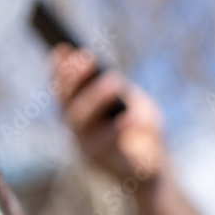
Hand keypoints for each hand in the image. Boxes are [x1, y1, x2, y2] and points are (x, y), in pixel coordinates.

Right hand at [51, 44, 166, 184]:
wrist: (155, 167)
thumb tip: (109, 79)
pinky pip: (105, 144)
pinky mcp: (102, 163)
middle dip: (73, 78)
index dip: (59, 69)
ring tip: (114, 81)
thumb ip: (121, 93)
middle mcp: (77, 129)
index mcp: (80, 111)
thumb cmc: (143, 131)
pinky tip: (132, 115)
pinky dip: (118, 128)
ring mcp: (86, 146)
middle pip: (67, 101)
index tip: (63, 47)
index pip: (63, 88)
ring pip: (80, 121)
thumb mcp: (136, 104)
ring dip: (96, 98)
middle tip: (88, 57)